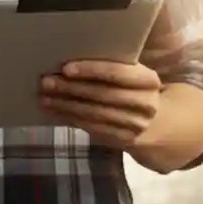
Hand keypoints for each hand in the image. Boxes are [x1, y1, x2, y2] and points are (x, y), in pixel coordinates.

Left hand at [39, 60, 161, 149]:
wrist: (157, 124)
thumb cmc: (134, 91)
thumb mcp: (134, 76)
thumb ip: (114, 68)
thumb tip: (71, 62)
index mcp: (148, 80)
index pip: (118, 73)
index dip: (91, 70)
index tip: (66, 68)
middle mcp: (145, 104)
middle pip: (102, 94)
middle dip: (71, 88)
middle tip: (47, 81)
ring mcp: (135, 125)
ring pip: (94, 113)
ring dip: (66, 105)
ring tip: (45, 97)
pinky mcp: (124, 141)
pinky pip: (93, 128)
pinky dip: (71, 119)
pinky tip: (56, 111)